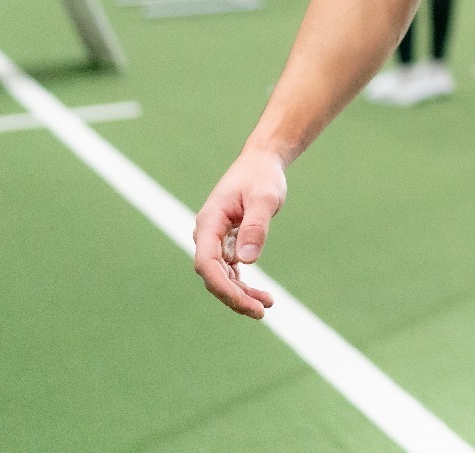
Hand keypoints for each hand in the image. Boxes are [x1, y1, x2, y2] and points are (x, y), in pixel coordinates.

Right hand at [192, 150, 285, 319]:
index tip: (244, 301)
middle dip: (234, 297)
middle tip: (260, 311)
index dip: (222, 286)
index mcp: (209, 223)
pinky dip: (244, 285)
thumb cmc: (261, 177)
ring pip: (222, 276)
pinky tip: (262, 297)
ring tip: (267, 306)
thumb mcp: (264, 198)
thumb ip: (256, 226)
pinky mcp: (227, 243)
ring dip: (241, 294)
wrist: (261, 163)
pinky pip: (231, 271)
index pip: (207, 263)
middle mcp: (207, 235)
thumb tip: (246, 260)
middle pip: (213, 275)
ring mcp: (215, 241)